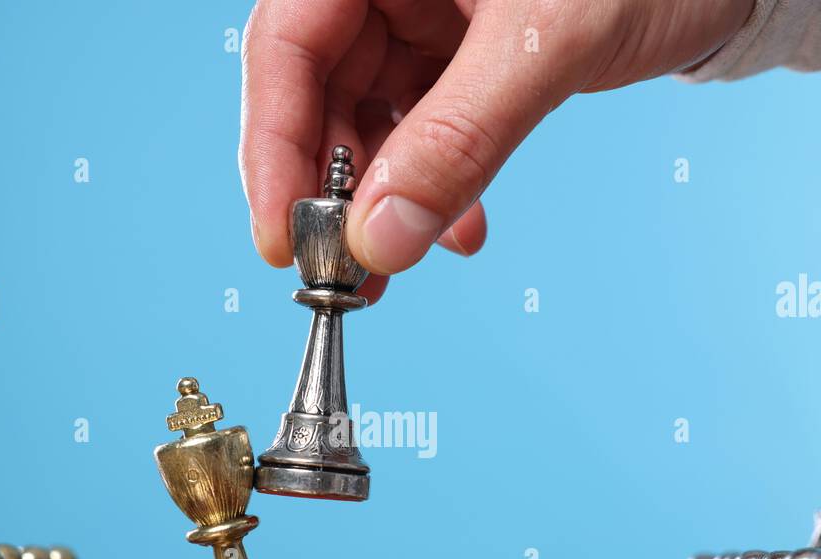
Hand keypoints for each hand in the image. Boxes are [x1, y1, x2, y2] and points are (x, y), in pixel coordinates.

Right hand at [239, 0, 753, 297]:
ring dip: (381, 201)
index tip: (282, 238)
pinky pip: (423, 126)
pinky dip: (434, 183)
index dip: (273, 146)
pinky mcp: (461, 48)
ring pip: (367, 117)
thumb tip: (384, 239)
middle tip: (340, 270)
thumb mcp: (547, 42)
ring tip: (394, 267)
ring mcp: (424, 11)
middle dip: (329, 189)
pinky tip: (458, 228)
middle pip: (315, 88)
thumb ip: (460, 138)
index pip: (286, 45)